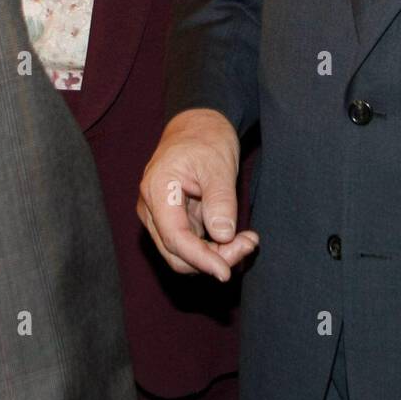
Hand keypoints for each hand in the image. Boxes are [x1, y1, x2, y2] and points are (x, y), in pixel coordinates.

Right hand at [137, 108, 258, 279]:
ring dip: (216, 255)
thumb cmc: (206, 139)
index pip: (174, 237)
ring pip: (183, 255)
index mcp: (157, 190)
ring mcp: (161, 217)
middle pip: (177, 253)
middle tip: (249, 244)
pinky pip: (191, 245)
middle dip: (213, 258)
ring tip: (248, 240)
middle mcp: (152, 209)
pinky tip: (237, 239)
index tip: (226, 272)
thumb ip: (220, 199)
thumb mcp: (218, 164)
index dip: (200, 259)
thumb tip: (223, 236)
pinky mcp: (174, 222)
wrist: (198, 127)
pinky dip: (213, 249)